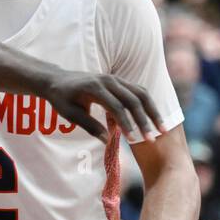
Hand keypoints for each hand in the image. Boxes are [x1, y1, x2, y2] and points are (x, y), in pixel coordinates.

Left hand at [44, 71, 162, 143]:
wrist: (57, 80)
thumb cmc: (61, 98)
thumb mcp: (70, 113)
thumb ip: (89, 126)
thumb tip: (107, 140)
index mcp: (95, 88)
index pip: (116, 107)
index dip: (126, 124)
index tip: (134, 140)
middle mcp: (109, 80)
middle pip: (133, 100)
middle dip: (144, 120)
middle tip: (152, 139)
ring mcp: (116, 79)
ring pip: (141, 94)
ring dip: (153, 112)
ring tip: (163, 129)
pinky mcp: (120, 81)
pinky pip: (139, 91)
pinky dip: (148, 105)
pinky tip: (154, 119)